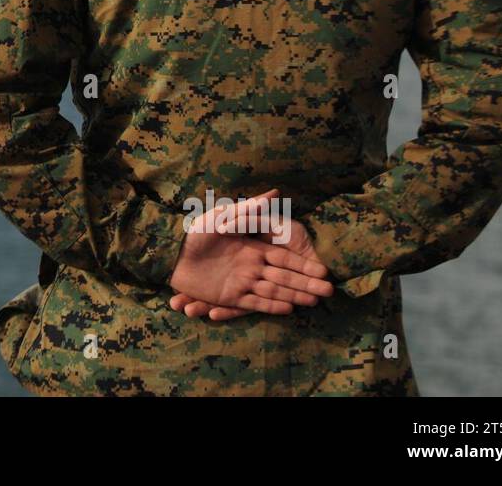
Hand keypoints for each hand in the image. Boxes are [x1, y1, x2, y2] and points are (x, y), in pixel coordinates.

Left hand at [168, 193, 332, 316]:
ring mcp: (241, 283)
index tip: (325, 269)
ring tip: (314, 304)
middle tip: (329, 292)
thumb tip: (276, 191)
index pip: (284, 258)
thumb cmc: (197, 231)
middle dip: (306, 284)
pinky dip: (270, 306)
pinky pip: (252, 304)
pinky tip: (288, 310)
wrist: (172, 252)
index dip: (304, 263)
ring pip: (273, 292)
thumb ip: (248, 209)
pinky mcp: (229, 296)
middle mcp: (251, 267)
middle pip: (283, 278)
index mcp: (251, 248)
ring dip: (293, 296)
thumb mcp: (222, 216)